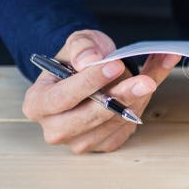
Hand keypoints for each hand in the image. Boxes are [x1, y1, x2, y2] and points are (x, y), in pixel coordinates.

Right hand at [22, 29, 180, 152]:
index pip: (62, 97)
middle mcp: (54, 128)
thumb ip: (82, 46)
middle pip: (90, 116)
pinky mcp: (103, 145)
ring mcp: (79, 142)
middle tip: (145, 81)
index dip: (90, 82)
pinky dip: (142, 106)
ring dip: (137, 100)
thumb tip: (89, 60)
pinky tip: (150, 87)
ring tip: (151, 78)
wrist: (89, 75)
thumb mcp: (78, 42)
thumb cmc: (80, 59)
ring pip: (113, 123)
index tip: (116, 65)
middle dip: (120, 96)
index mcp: (37, 103)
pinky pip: (126, 128)